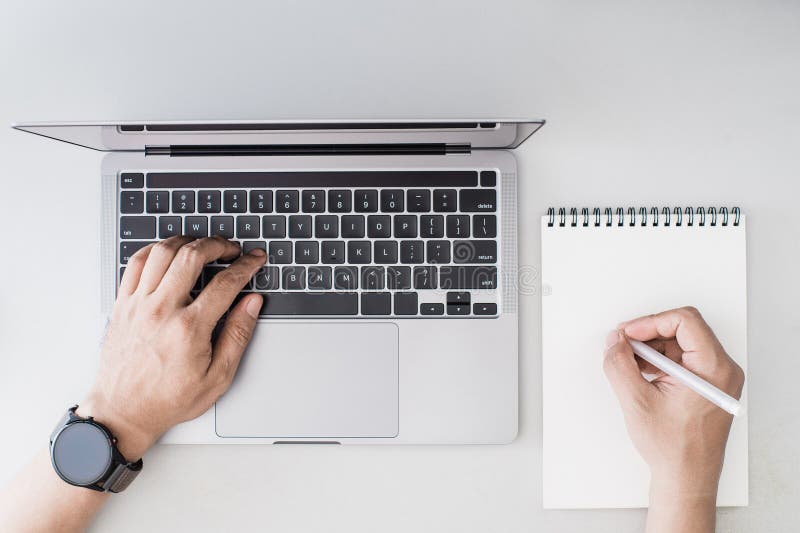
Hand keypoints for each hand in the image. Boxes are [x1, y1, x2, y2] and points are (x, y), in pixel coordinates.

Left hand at [79, 236, 265, 459]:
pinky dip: (155, 249)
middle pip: (193, 256)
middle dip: (218, 244)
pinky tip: (169, 252)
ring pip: (163, 252)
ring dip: (187, 241)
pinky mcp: (122, 305)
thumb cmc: (168, 399)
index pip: (225, 283)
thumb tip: (251, 304)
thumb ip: (237, 335)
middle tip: (231, 248)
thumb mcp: (217, 377)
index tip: (255, 258)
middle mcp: (161, 310)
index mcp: (189, 328)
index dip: (246, 265)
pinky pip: (136, 263)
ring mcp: (138, 305)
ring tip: (202, 245)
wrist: (123, 411)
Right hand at [603, 306, 743, 532]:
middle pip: (682, 330)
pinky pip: (681, 359)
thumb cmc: (674, 449)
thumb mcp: (636, 401)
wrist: (687, 478)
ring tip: (629, 364)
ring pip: (679, 344)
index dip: (651, 322)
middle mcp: (722, 370)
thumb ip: (620, 365)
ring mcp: (716, 378)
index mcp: (714, 369)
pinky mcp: (706, 385)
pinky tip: (641, 374)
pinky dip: (658, 361)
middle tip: (624, 345)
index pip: (685, 321)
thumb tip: (615, 341)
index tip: (629, 333)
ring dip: (650, 349)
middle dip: (648, 335)